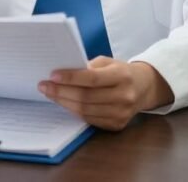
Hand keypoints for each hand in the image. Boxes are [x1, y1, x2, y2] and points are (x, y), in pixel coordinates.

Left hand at [38, 57, 172, 130]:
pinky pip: (89, 119)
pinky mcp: (117, 125)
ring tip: (50, 93)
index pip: (92, 79)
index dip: (71, 78)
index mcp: (122, 75)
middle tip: (44, 85)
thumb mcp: (108, 62)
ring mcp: (121, 113)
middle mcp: (124, 96)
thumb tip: (62, 74)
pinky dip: (74, 111)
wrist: (144, 88)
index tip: (52, 75)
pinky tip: (64, 102)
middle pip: (86, 97)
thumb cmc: (120, 71)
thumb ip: (88, 67)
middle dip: (61, 91)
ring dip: (64, 102)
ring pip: (85, 111)